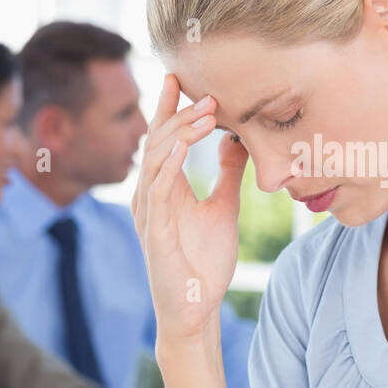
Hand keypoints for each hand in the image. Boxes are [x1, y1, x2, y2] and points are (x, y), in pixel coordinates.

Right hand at [131, 73, 247, 344]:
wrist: (197, 310)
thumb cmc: (205, 263)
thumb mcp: (224, 208)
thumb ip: (228, 175)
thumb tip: (238, 139)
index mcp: (164, 188)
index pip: (162, 138)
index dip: (168, 107)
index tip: (178, 76)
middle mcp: (150, 195)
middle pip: (157, 142)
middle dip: (181, 115)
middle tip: (209, 95)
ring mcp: (149, 214)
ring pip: (155, 160)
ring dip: (180, 134)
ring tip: (204, 113)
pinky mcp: (154, 234)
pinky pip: (157, 193)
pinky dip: (169, 166)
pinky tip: (183, 148)